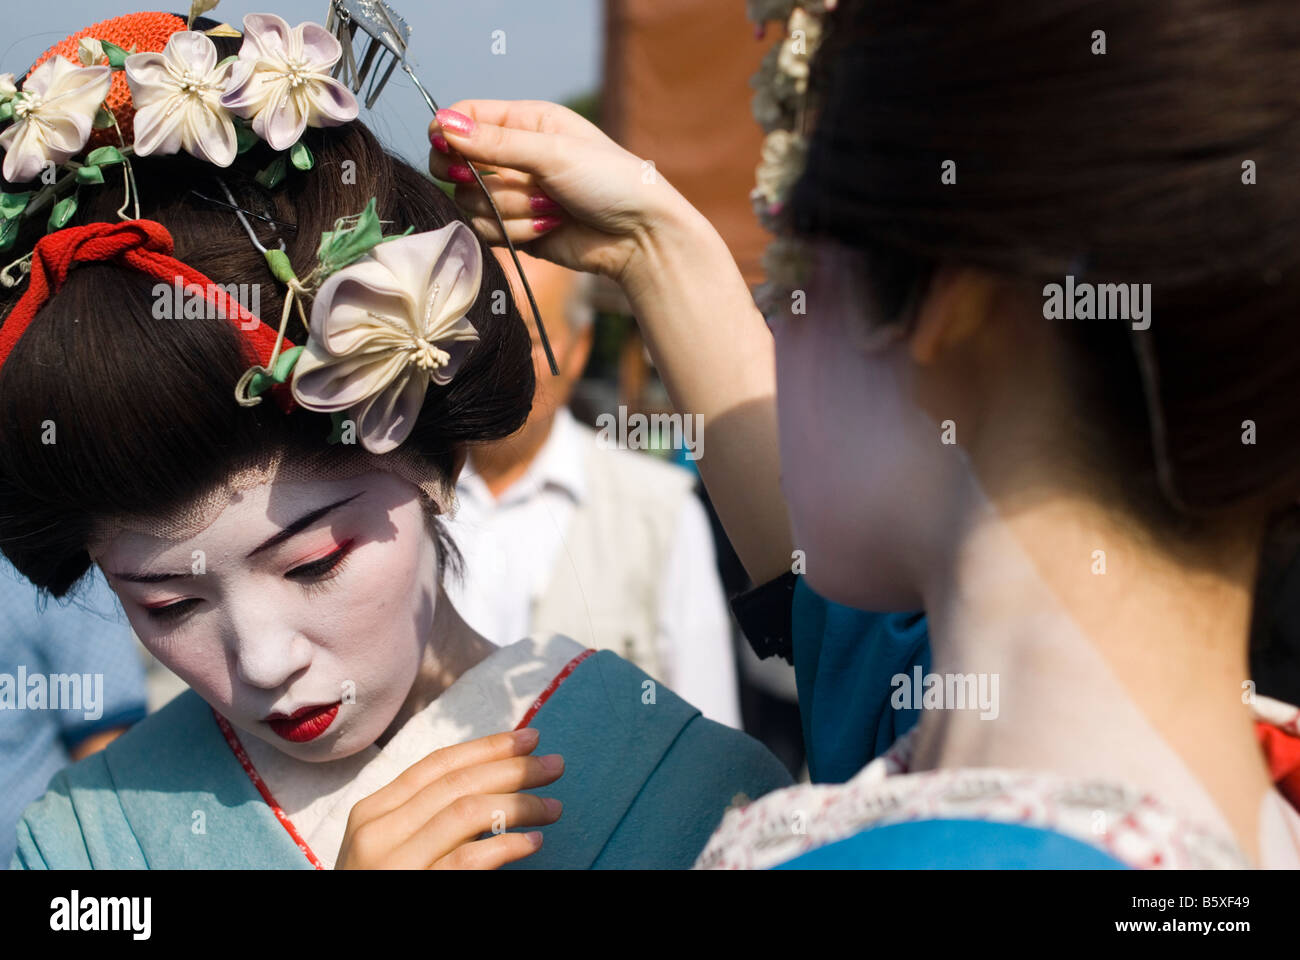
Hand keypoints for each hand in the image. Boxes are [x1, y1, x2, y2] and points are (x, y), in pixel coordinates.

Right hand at [336, 727, 562, 868]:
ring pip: (466, 812)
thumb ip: (426, 814)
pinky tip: (533, 842)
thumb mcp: (391, 846)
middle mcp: (378, 832)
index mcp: (372, 812)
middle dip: (512, 769)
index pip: (437, 765)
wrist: (343, 945)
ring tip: (553, 807)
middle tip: (555, 766)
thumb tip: (494, 777)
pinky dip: (507, 845)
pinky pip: (468, 860)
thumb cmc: (383, 884)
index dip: (487, 747)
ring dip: (519, 805)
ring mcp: (393, 864)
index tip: (529, 739)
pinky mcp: (413, 890)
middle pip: (457, 783)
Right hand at [427, 99, 693, 283]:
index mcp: (525, 122)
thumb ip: (496, 142)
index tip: (447, 151)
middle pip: (458, 165)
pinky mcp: (515, 229)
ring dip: (511, 210)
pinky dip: (516, 232)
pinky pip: (487, 231)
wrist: (639, 237)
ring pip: (472, 203)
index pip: (464, 118)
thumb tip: (443, 126)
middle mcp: (514, 156)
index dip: (447, 134)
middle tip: (505, 183)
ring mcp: (513, 195)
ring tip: (552, 208)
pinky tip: (551, 226)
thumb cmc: (610, 182)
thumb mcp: (554, 153)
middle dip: (481, 180)